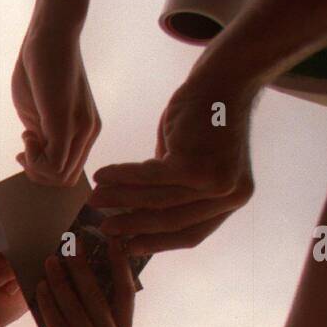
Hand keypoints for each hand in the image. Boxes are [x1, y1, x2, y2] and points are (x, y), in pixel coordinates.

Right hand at [12, 28, 99, 185]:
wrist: (50, 34)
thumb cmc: (40, 69)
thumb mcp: (40, 112)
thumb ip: (43, 136)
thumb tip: (38, 155)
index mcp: (84, 132)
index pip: (67, 173)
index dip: (42, 170)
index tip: (26, 145)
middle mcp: (88, 133)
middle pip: (66, 181)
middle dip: (37, 172)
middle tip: (25, 145)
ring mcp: (81, 128)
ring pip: (61, 177)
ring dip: (35, 165)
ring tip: (27, 134)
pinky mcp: (67, 121)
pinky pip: (54, 163)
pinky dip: (34, 158)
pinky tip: (27, 133)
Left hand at [35, 251, 133, 326]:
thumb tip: (82, 300)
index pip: (126, 294)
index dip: (120, 266)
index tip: (113, 241)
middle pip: (99, 294)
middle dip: (83, 266)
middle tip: (71, 242)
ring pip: (78, 307)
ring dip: (62, 281)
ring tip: (49, 259)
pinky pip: (62, 326)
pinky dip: (49, 305)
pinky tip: (39, 289)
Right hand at [89, 78, 254, 258]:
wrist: (224, 79)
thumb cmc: (204, 121)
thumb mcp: (193, 163)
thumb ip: (174, 191)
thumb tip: (137, 215)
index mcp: (232, 201)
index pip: (191, 234)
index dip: (158, 242)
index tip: (129, 247)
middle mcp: (229, 196)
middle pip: (172, 221)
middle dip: (133, 225)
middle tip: (104, 228)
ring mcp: (216, 181)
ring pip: (157, 199)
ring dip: (120, 199)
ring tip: (94, 198)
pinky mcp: (196, 165)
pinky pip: (149, 177)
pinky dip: (122, 176)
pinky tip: (101, 174)